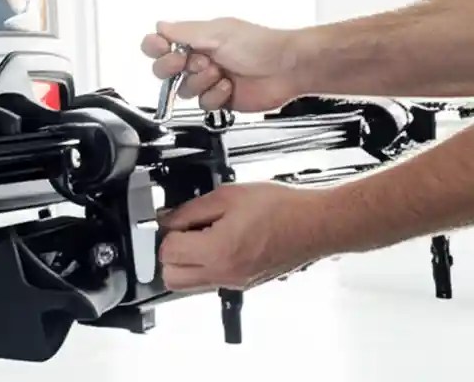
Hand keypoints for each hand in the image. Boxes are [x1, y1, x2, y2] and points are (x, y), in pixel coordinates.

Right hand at [140, 17, 303, 111]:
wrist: (287, 69)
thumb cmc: (260, 46)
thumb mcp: (218, 33)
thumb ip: (185, 32)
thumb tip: (160, 26)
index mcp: (197, 39)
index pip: (161, 43)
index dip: (156, 47)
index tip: (163, 48)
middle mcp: (200, 59)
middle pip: (164, 69)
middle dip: (174, 67)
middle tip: (190, 62)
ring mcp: (208, 80)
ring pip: (183, 89)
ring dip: (200, 81)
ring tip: (219, 72)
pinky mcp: (218, 99)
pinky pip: (202, 104)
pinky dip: (215, 95)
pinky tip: (228, 86)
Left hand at [158, 182, 330, 291]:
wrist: (315, 224)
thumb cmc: (281, 208)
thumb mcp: (227, 196)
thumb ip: (190, 210)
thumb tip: (166, 218)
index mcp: (218, 251)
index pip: (167, 251)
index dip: (168, 231)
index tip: (176, 219)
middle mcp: (224, 274)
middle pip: (171, 278)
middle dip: (169, 253)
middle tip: (183, 231)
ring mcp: (234, 283)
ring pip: (188, 286)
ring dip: (184, 264)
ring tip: (200, 238)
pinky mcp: (244, 284)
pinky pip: (209, 283)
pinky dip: (203, 267)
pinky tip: (217, 244)